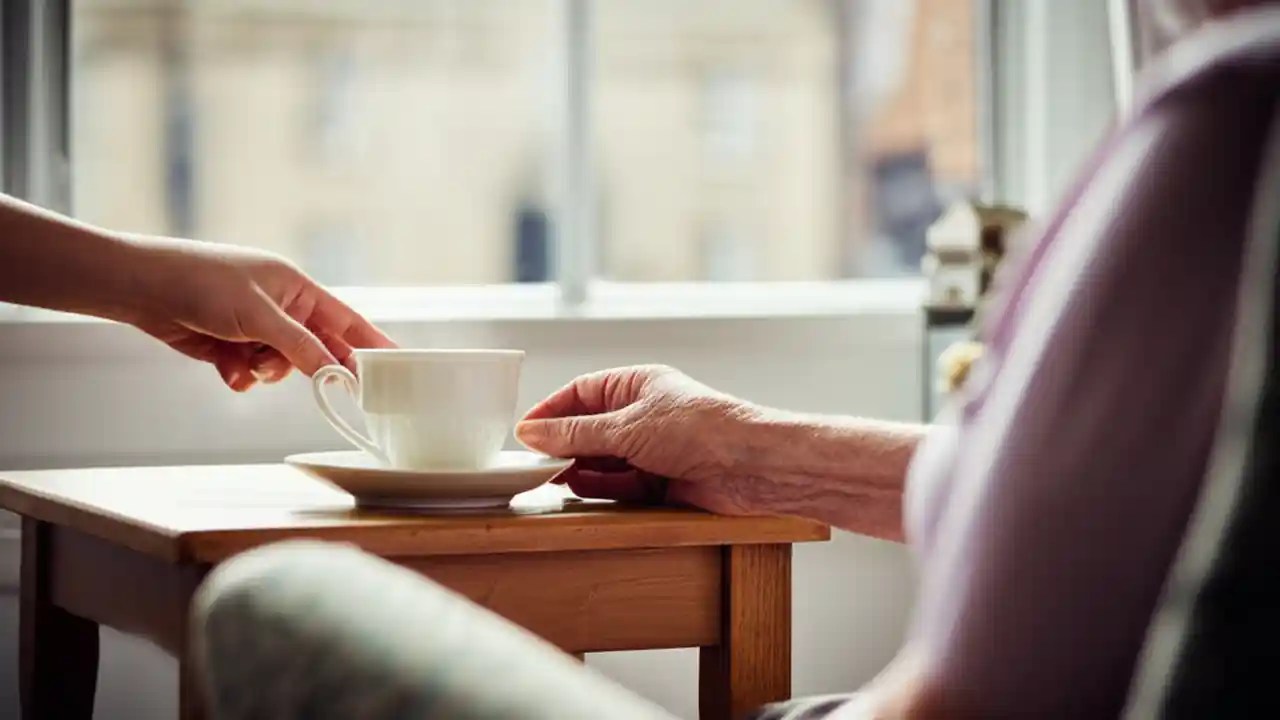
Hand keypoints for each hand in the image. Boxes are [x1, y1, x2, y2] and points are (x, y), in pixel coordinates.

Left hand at [123, 236, 394, 390]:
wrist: (143, 288)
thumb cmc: (203, 283)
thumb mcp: (260, 315)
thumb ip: (301, 346)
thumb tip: (334, 371)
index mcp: (298, 288)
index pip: (347, 319)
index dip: (373, 343)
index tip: (398, 364)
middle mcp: (282, 308)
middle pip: (316, 349)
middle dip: (312, 367)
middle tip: (330, 390)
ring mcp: (256, 328)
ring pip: (283, 367)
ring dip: (266, 371)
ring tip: (244, 361)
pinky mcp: (231, 346)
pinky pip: (251, 372)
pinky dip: (240, 374)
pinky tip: (223, 367)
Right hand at [515, 365, 760, 513]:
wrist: (752, 466)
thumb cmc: (701, 428)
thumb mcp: (628, 426)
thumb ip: (577, 433)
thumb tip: (533, 433)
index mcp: (637, 384)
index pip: (582, 392)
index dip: (551, 411)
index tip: (524, 432)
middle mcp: (644, 414)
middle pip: (590, 429)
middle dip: (564, 446)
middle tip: (533, 464)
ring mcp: (654, 449)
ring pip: (604, 460)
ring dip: (580, 470)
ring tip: (553, 480)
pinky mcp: (663, 481)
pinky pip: (622, 485)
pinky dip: (602, 489)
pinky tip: (582, 491)